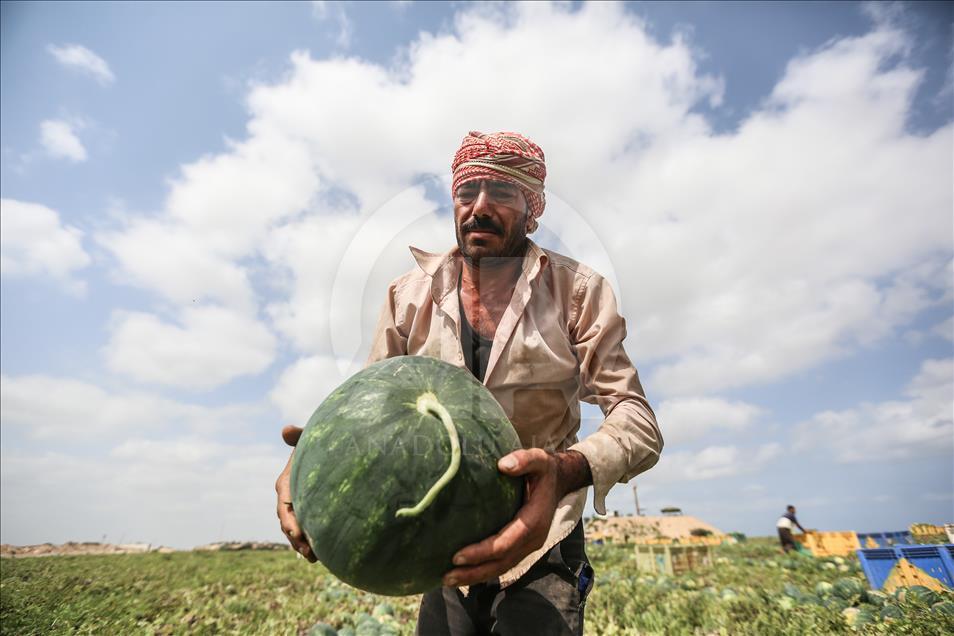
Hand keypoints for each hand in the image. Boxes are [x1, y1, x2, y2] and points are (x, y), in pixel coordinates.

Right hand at [275, 425, 316, 561]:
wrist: (328, 453)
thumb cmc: (316, 444)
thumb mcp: (309, 438)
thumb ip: (299, 436)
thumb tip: (286, 430)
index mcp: (285, 484)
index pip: (284, 505)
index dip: (289, 521)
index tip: (297, 534)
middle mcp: (289, 499)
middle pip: (288, 523)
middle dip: (296, 540)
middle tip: (309, 553)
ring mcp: (299, 508)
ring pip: (297, 532)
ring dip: (303, 546)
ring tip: (315, 558)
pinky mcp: (310, 513)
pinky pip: (309, 531)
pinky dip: (314, 543)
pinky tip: (325, 555)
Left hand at [441, 448, 588, 586]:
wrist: (559, 482)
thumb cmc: (543, 470)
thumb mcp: (539, 459)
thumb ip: (524, 460)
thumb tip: (503, 465)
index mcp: (534, 522)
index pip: (505, 543)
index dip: (482, 552)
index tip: (457, 556)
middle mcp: (533, 539)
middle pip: (501, 563)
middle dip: (474, 572)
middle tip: (446, 576)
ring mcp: (528, 546)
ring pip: (501, 568)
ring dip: (475, 576)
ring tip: (448, 580)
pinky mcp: (522, 547)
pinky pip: (502, 563)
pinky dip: (483, 570)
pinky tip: (463, 572)